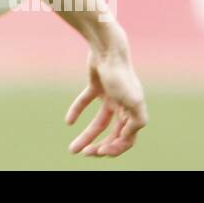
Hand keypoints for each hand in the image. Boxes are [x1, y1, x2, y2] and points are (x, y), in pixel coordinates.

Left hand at [65, 41, 147, 157]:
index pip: (127, 139)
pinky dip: (77, 111)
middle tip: (84, 153)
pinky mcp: (96, 86)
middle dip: (99, 146)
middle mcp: (124, 106)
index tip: (100, 151)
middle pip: (112, 134)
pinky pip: (86, 102)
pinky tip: (68, 121)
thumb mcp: (133, 100)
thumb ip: (135, 121)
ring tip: (73, 149)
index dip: (115, 148)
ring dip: (86, 136)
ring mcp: (110, 96)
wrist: (107, 48)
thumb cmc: (120, 74)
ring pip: (99, 123)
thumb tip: (128, 139)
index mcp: (135, 112)